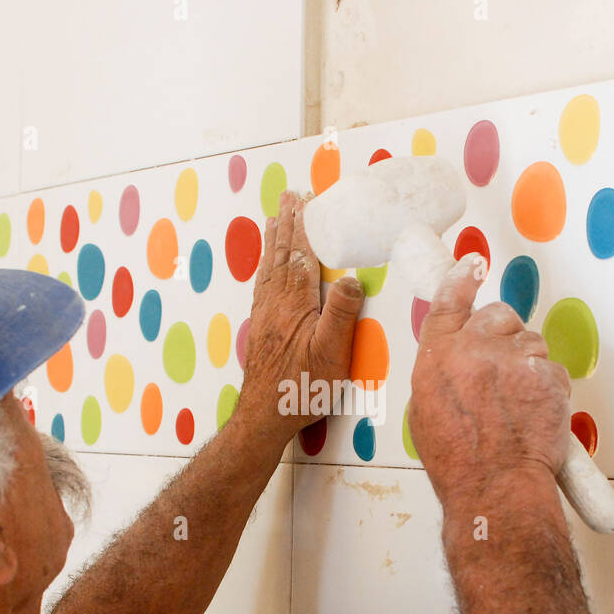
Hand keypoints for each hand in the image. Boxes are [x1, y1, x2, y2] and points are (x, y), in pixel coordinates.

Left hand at [236, 190, 364, 446]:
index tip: (308, 201)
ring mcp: (266, 315)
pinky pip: (263, 285)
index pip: (302, 256)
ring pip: (270, 268)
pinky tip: (267, 266)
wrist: (264, 416)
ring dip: (275, 241)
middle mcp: (276, 304)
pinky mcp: (262, 328)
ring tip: (275, 218)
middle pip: (282, 255)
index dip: (306, 228)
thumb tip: (351, 278)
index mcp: (296, 305)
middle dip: (288, 224)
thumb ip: (339, 314)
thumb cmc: (303, 389)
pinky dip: (266, 266)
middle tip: (289, 197)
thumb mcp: (331, 354)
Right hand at [409, 254, 572, 505]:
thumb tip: (457, 363)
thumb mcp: (427, 412)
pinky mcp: (545, 374)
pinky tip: (535, 416)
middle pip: (498, 315)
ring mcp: (511, 359)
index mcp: (437, 357)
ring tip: (518, 406)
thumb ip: (442, 374)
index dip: (461, 279)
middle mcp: (473, 348)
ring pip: (530, 343)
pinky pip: (551, 370)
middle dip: (505, 334)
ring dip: (528, 366)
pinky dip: (548, 390)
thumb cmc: (459, 462)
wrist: (494, 487)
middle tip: (505, 369)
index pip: (448, 301)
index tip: (471, 264)